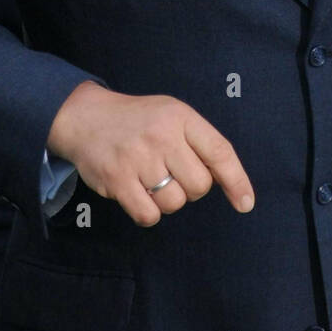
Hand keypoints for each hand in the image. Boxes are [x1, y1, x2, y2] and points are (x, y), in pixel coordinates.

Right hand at [47, 80, 254, 225]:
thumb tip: (229, 182)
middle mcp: (161, 136)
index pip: (220, 152)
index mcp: (180, 117)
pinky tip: (138, 194)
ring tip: (150, 179)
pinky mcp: (117, 179)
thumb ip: (199, 142)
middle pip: (199, 186)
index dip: (237, 181)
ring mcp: (138, 158)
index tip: (245, 204)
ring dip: (166, 200)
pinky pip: (149, 215)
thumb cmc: (138, 121)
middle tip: (171, 173)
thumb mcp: (172, 115)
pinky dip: (148, 213)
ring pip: (174, 203)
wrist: (86, 117)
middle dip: (190, 188)